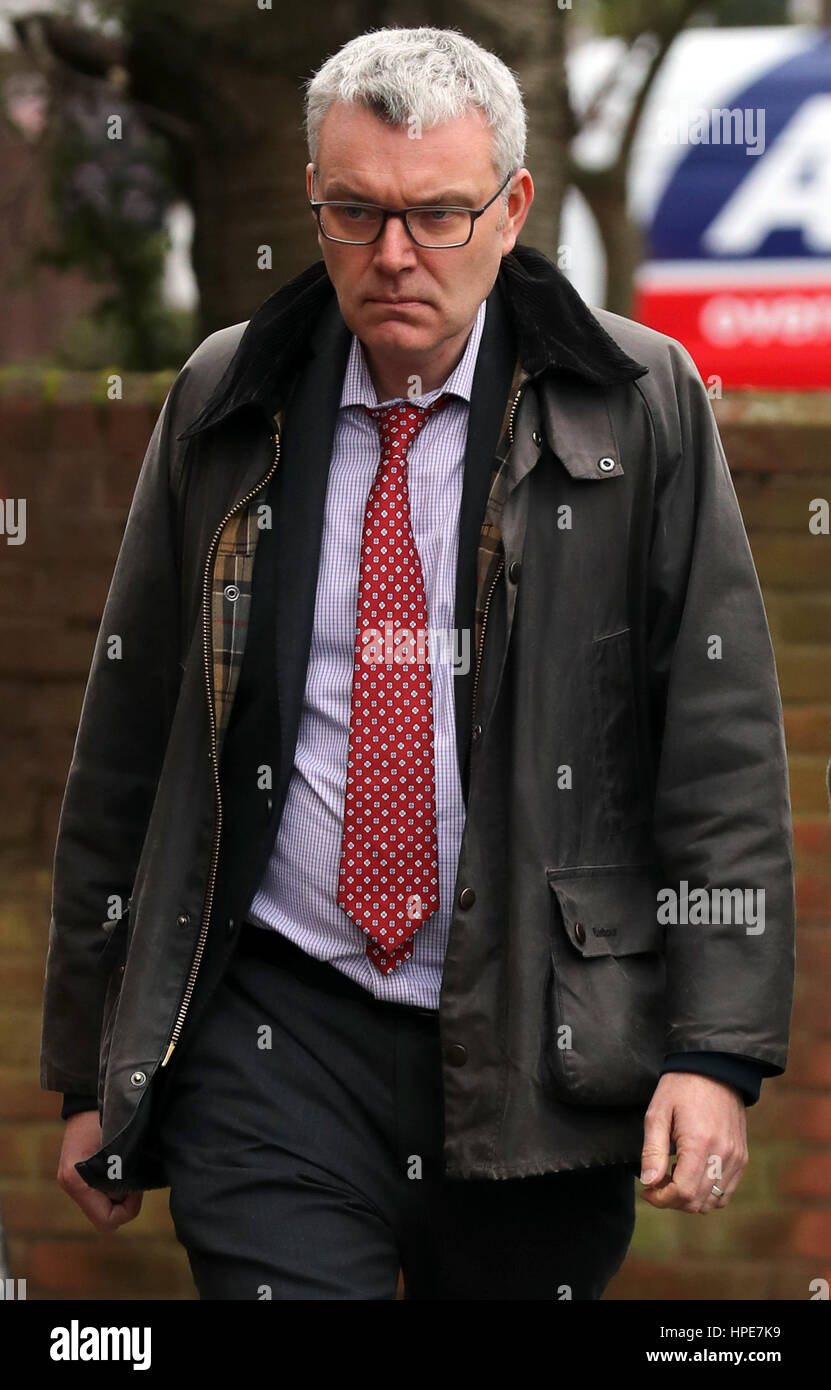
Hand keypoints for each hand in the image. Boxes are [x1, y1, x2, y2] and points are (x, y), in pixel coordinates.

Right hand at [57, 1111, 143, 1231]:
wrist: (92, 1093)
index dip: (128, 1209)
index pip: (107, 1220)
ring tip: (129, 1166)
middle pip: (105, 1214)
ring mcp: (71, 1179)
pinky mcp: (77, 1172)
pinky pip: (98, 1191)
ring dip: (119, 1190)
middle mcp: (70, 1184)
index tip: (138, 1188)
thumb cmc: (108, 1115)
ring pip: (103, 1203)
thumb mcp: (120, 1145)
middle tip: (135, 1174)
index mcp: (77, 1180)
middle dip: (124, 1199)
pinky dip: (113, 1183)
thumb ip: (126, 1172)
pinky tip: (122, 1164)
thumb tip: (139, 1191)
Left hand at [639, 1071, 747, 1212]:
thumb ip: (653, 1151)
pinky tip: (692, 1174)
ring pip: (713, 1201)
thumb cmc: (680, 1087)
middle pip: (697, 1202)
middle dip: (672, 1200)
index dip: (661, 1199)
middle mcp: (723, 1155)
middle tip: (657, 1183)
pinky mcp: (742, 1156)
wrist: (714, 1067)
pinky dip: (708, 1192)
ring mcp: (736, 1157)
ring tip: (674, 1177)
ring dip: (690, 1198)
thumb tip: (649, 1183)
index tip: (647, 1190)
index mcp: (700, 1144)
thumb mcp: (657, 1113)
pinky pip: (727, 1190)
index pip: (683, 1193)